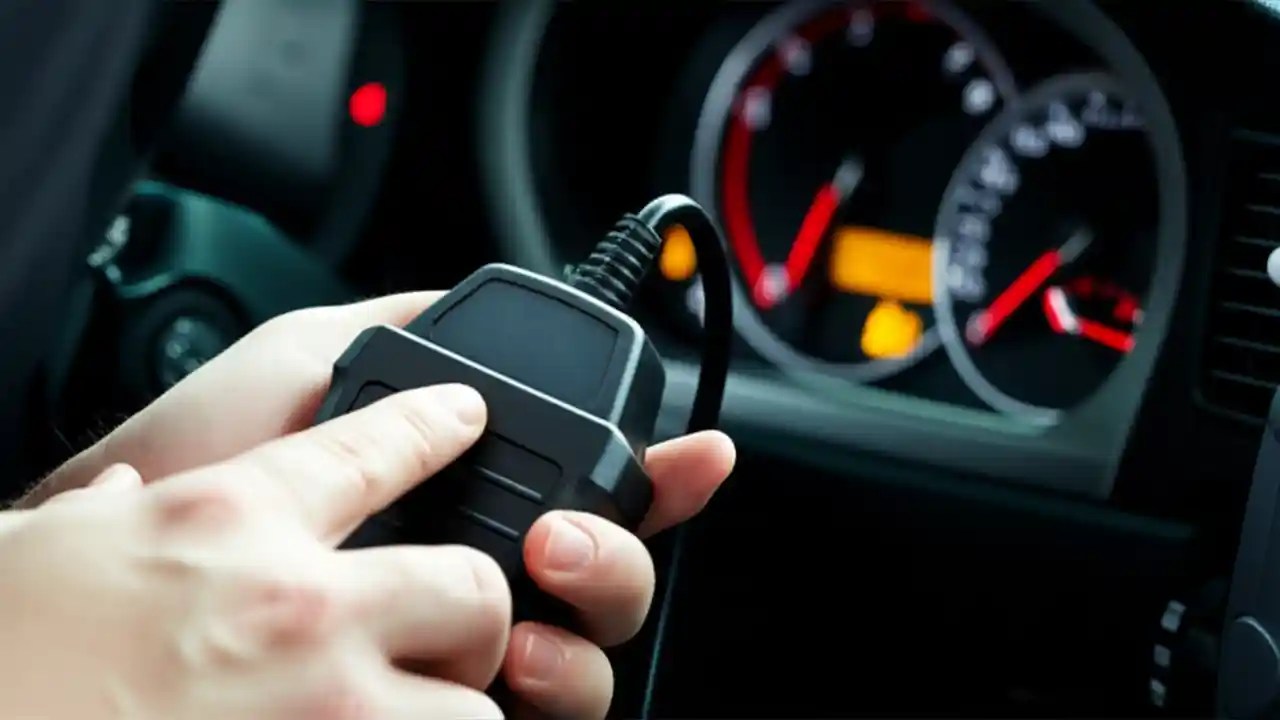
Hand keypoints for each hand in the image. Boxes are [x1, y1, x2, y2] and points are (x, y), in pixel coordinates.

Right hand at [0, 384, 512, 718]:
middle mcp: (294, 606)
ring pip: (472, 710)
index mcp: (225, 519)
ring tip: (422, 712)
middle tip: (451, 631)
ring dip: (454, 712)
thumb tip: (119, 492)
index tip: (464, 417)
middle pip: (472, 585)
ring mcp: (320, 709)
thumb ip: (105, 512)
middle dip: (475, 613)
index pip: (376, 444)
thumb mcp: (37, 548)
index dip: (435, 425)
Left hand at [33, 292, 735, 717]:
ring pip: (596, 645)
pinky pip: (545, 708)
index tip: (699, 454)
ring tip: (527, 604)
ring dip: (594, 617)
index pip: (597, 483)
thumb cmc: (196, 461)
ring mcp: (468, 644)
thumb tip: (487, 303)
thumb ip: (404, 327)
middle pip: (616, 568)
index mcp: (469, 489)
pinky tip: (512, 661)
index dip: (663, 473)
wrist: (122, 565)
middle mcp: (486, 566)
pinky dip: (560, 684)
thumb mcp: (305, 362)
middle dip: (619, 552)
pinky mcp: (442, 706)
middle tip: (554, 537)